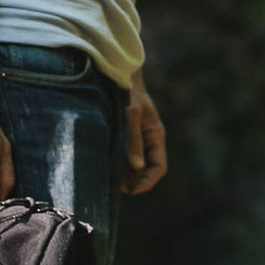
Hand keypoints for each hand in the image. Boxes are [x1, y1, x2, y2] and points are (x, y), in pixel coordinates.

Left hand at [122, 70, 166, 194]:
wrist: (116, 74)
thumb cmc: (127, 91)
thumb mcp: (131, 114)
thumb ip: (133, 140)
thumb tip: (136, 168)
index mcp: (155, 135)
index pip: (159, 167)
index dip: (147, 182)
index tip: (131, 190)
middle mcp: (147, 140)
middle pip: (146, 171)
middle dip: (134, 182)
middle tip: (116, 188)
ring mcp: (135, 140)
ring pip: (134, 168)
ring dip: (124, 177)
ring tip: (110, 182)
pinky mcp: (122, 138)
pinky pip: (123, 159)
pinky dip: (117, 167)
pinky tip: (105, 170)